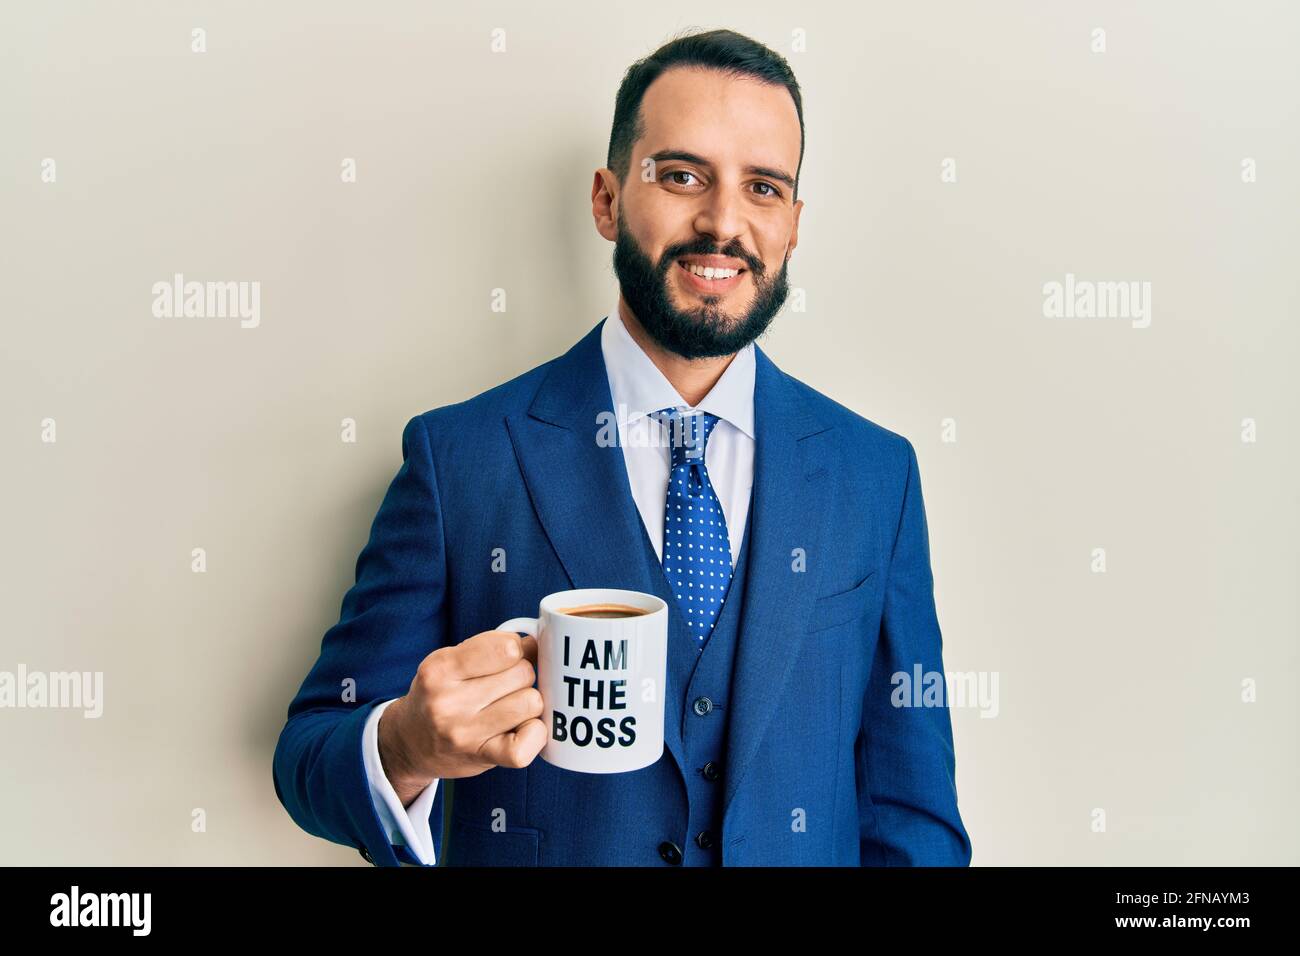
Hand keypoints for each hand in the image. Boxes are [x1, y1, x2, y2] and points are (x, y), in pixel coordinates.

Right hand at [378, 630, 545, 806]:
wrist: (409, 742)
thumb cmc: (438, 694)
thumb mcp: (450, 661)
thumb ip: (491, 647)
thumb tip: (537, 643)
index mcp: (440, 668)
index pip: (507, 647)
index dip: (517, 648)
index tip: (509, 656)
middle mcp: (448, 701)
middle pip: (523, 674)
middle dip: (521, 675)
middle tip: (504, 686)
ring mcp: (464, 733)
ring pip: (531, 703)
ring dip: (528, 703)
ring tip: (509, 706)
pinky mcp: (480, 758)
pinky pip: (525, 746)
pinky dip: (534, 735)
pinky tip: (522, 729)